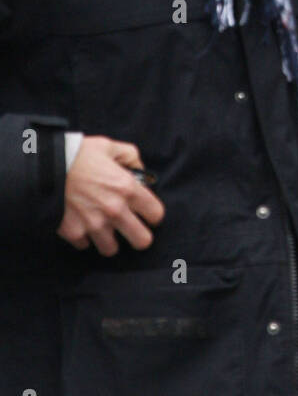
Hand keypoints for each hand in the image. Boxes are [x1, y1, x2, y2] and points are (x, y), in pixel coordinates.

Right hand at [57, 137, 164, 254]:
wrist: (43, 165)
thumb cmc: (77, 154)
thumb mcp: (109, 146)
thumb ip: (131, 157)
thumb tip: (141, 171)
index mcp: (128, 188)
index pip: (156, 215)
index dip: (153, 215)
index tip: (146, 214)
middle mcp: (115, 210)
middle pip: (142, 241)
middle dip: (139, 236)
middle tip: (131, 229)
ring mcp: (94, 224)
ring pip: (112, 250)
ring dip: (109, 240)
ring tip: (103, 228)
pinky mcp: (74, 233)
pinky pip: (85, 245)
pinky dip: (84, 238)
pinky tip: (81, 224)